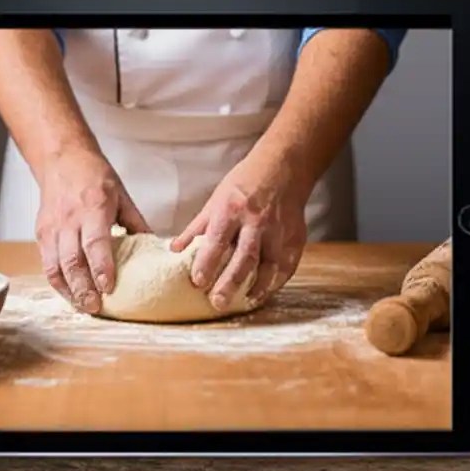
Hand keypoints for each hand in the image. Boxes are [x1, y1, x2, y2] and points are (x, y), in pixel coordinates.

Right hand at [36, 148, 149, 313]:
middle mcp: (69, 219)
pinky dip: (58, 282)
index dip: (101, 267)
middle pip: (72, 261)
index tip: (109, 287)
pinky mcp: (42, 233)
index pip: (95, 243)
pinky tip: (70, 294)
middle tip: (95, 307)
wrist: (62, 158)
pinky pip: (47, 263)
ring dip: (68, 290)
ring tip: (83, 306)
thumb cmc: (94, 175)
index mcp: (92, 207)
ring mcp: (52, 227)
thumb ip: (136, 223)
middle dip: (82, 287)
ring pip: (55, 266)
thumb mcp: (121, 195)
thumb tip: (154, 249)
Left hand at [171, 153, 308, 309]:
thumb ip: (197, 227)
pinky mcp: (295, 237)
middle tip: (217, 302)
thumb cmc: (245, 183)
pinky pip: (287, 265)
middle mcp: (257, 221)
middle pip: (245, 257)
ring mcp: (279, 230)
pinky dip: (277, 281)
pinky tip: (265, 292)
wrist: (283, 167)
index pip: (217, 240)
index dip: (207, 262)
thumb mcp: (216, 200)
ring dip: (258, 287)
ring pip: (270, 265)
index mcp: (232, 209)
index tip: (197, 282)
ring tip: (245, 303)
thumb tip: (175, 250)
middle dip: (231, 282)